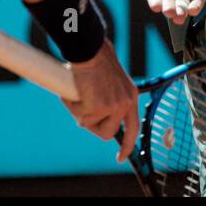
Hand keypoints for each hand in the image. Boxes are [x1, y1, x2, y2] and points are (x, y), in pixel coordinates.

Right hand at [65, 40, 138, 161]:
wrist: (89, 47)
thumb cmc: (95, 58)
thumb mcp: (110, 81)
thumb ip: (109, 98)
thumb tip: (94, 119)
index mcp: (131, 96)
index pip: (133, 128)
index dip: (128, 145)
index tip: (120, 157)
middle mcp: (125, 103)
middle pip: (108, 133)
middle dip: (93, 126)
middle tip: (82, 112)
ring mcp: (112, 106)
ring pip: (90, 125)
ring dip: (80, 113)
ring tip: (77, 94)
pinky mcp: (97, 106)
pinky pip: (79, 114)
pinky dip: (71, 104)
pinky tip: (72, 90)